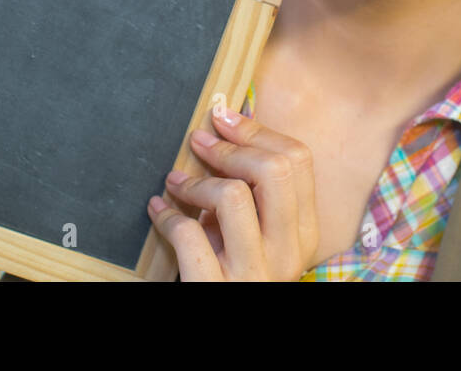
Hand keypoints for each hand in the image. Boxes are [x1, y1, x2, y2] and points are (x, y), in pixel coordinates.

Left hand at [147, 106, 319, 280]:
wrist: (225, 342)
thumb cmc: (233, 275)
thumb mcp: (257, 237)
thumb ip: (256, 196)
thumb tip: (228, 126)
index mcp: (305, 233)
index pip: (298, 161)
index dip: (257, 131)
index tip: (224, 118)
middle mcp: (288, 253)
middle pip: (274, 171)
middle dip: (231, 146)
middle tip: (198, 140)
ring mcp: (255, 274)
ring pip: (235, 196)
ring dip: (197, 181)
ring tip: (174, 181)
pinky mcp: (216, 290)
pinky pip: (190, 236)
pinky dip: (166, 216)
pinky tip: (156, 210)